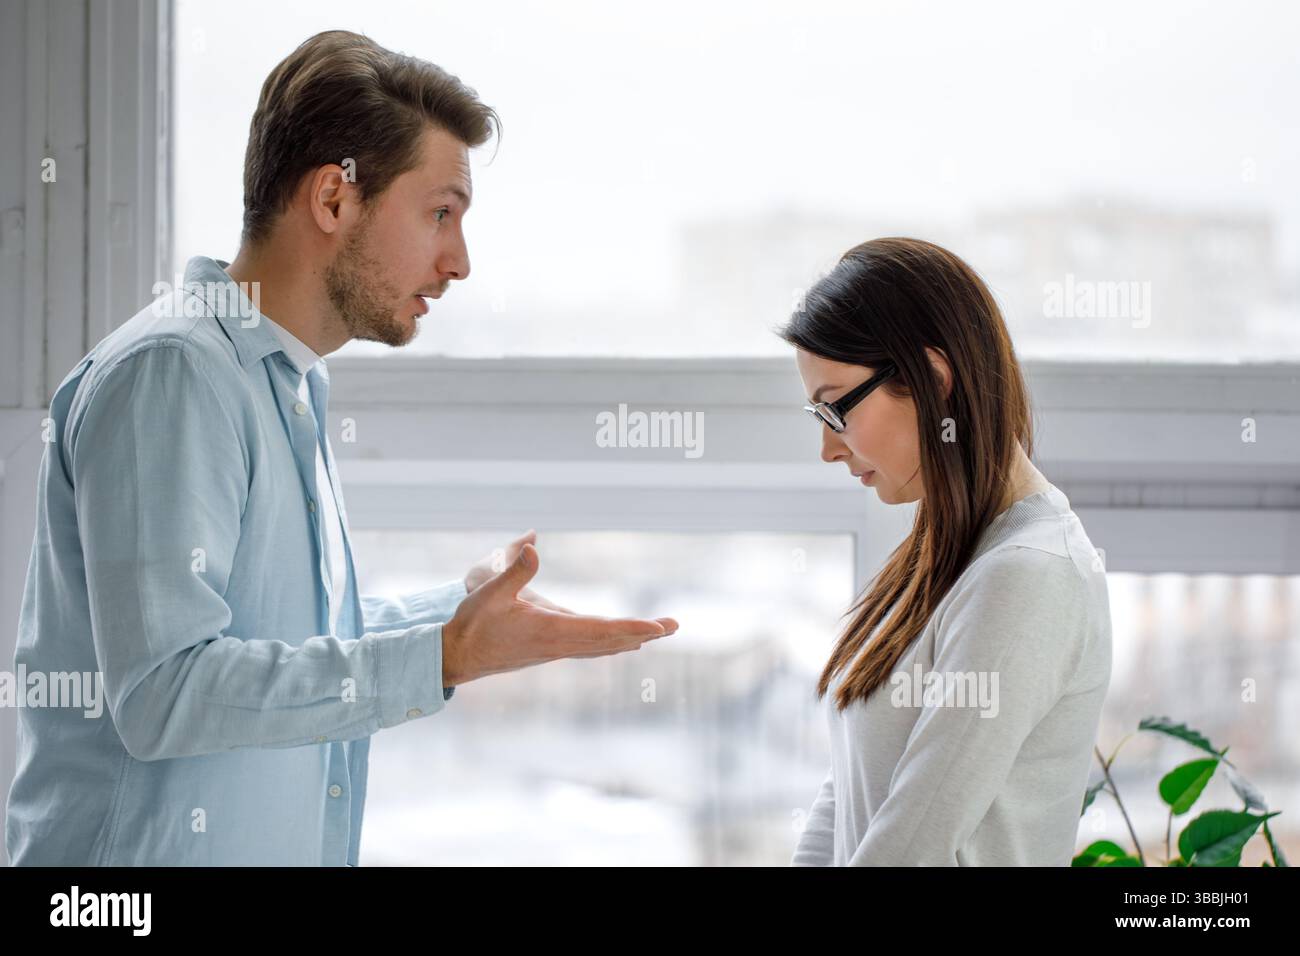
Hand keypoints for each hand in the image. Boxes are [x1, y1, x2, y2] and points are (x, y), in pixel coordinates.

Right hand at [443, 541, 677, 685]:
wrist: (457, 656)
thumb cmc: (473, 623)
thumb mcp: (490, 591)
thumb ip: (515, 569)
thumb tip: (535, 541)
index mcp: (550, 631)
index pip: (600, 630)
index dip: (630, 627)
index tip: (656, 627)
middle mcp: (559, 645)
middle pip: (610, 640)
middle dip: (644, 632)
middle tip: (675, 625)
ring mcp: (556, 651)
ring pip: (603, 646)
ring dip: (632, 638)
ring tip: (658, 632)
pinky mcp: (551, 650)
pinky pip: (591, 647)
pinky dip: (612, 642)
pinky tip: (623, 642)